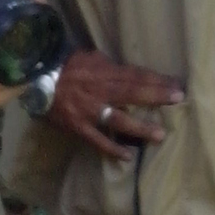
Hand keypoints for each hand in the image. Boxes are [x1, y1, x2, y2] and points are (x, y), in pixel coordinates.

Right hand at [48, 49, 184, 161]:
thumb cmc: (65, 68)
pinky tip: (128, 156)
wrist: (37, 82)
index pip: (135, 75)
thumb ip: (109, 65)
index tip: (176, 83)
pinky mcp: (79, 127)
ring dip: (140, 127)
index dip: (156, 79)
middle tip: (178, 99)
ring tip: (159, 135)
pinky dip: (112, 148)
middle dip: (156, 96)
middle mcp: (100, 91)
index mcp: (103, 72)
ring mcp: (90, 111)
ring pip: (119, 119)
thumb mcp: (89, 58)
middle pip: (132, 93)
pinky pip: (97, 139)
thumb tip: (127, 70)